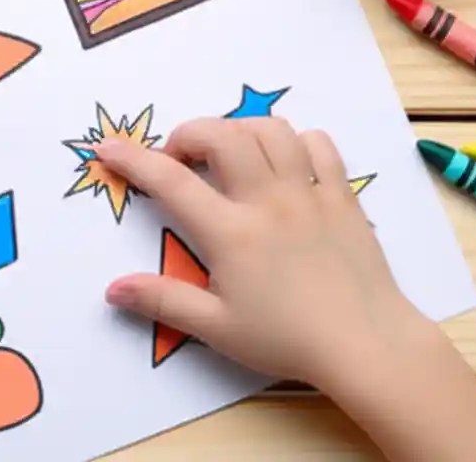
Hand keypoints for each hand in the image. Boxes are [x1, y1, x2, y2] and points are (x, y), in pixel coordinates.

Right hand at [97, 116, 427, 388]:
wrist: (367, 345)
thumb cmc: (288, 339)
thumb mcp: (217, 328)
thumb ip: (164, 301)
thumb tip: (113, 288)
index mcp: (231, 232)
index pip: (171, 181)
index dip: (133, 159)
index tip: (108, 148)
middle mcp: (268, 200)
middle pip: (222, 135)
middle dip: (189, 134)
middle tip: (179, 160)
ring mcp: (309, 193)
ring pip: (271, 129)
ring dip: (239, 130)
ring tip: (228, 155)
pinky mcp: (343, 196)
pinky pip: (319, 144)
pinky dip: (295, 141)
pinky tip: (284, 163)